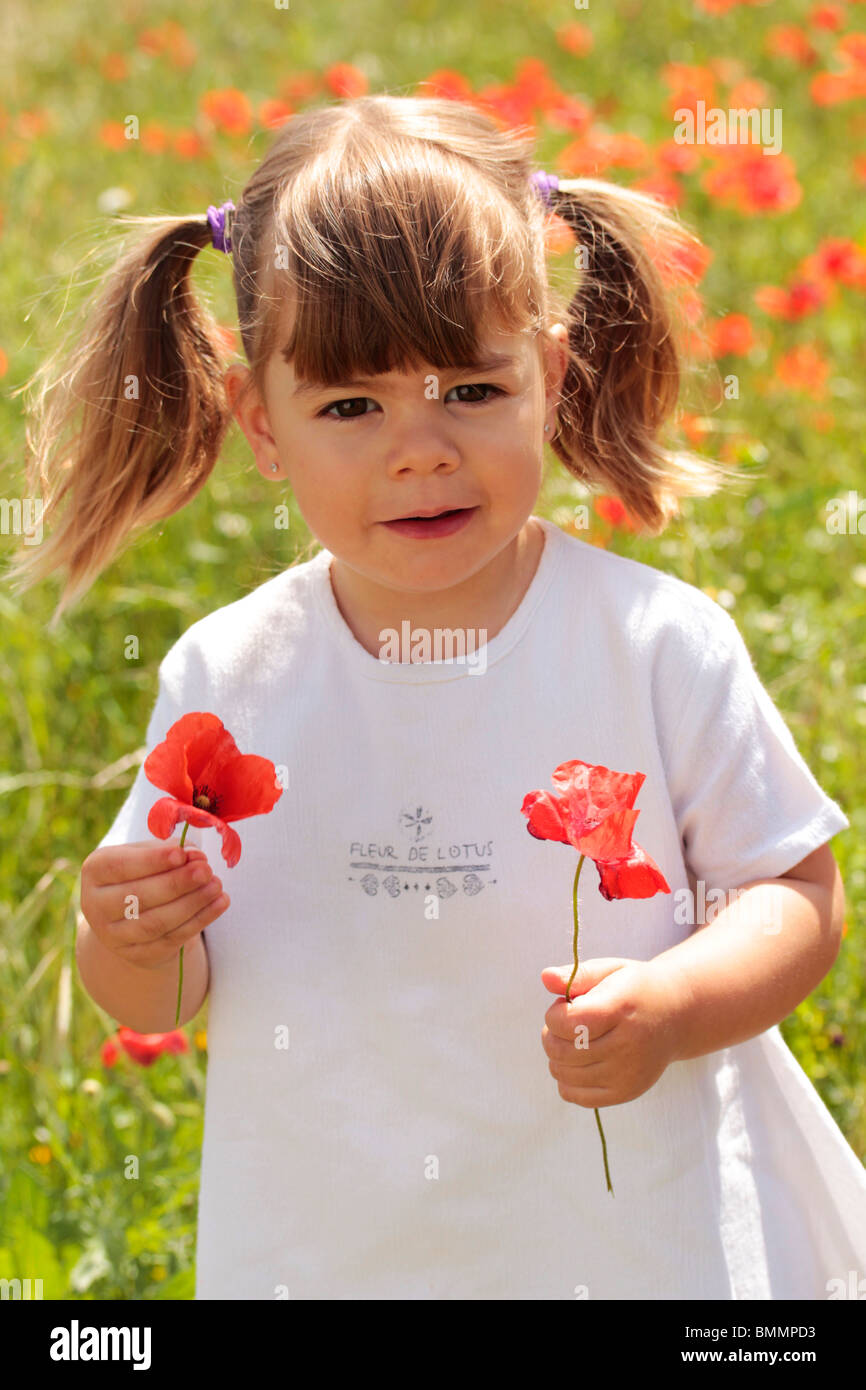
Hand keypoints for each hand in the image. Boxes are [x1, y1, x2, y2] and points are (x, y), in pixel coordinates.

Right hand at [80, 838, 229, 970]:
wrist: (132, 914)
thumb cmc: (143, 872)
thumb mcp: (149, 854)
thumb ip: (171, 850)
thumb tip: (196, 856)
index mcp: (95, 872)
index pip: (120, 866)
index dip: (152, 861)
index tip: (181, 854)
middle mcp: (96, 906)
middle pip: (137, 897)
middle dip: (176, 883)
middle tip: (206, 870)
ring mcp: (114, 936)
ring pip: (155, 923)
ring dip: (191, 904)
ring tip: (216, 886)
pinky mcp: (137, 955)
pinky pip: (171, 939)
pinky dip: (199, 921)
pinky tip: (219, 903)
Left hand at [540, 957, 683, 1107]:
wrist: (676, 1015)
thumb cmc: (634, 989)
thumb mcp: (610, 970)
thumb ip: (577, 975)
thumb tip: (545, 977)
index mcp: (622, 1010)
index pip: (567, 1024)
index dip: (554, 1014)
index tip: (566, 1004)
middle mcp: (627, 1046)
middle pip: (560, 1051)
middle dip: (551, 1034)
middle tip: (568, 1022)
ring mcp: (627, 1074)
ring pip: (563, 1074)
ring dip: (558, 1056)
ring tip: (576, 1039)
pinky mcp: (625, 1093)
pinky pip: (574, 1095)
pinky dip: (566, 1079)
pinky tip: (580, 1060)